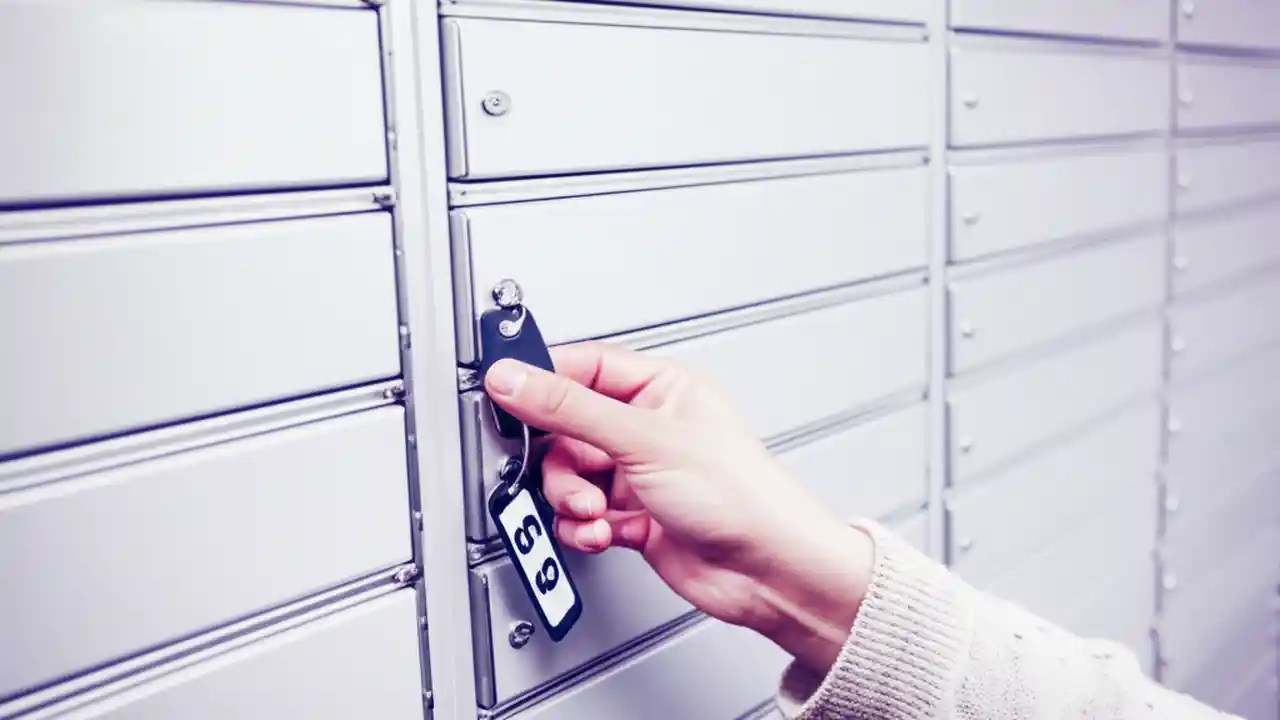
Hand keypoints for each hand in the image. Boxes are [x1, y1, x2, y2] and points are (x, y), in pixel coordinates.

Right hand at [485, 343, 874, 673]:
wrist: (768, 570)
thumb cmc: (741, 496)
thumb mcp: (643, 440)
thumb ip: (569, 408)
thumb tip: (514, 378)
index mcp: (661, 388)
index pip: (584, 367)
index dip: (543, 380)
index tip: (505, 396)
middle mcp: (648, 427)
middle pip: (567, 429)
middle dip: (559, 459)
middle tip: (566, 474)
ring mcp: (639, 473)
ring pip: (570, 476)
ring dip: (571, 499)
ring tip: (592, 511)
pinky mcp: (633, 515)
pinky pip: (584, 515)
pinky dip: (585, 528)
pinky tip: (604, 532)